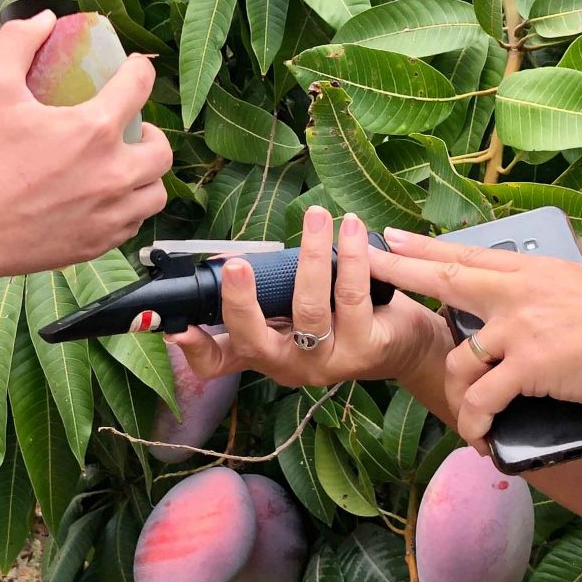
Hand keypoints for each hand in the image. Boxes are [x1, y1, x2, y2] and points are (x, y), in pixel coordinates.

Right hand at [0, 11, 171, 276]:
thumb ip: (18, 41)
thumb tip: (44, 18)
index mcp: (94, 130)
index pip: (140, 86)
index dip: (138, 70)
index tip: (132, 70)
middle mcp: (112, 175)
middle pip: (161, 151)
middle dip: (150, 133)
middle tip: (129, 129)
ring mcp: (106, 216)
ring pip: (154, 195)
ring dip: (145, 176)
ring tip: (122, 167)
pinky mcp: (94, 246)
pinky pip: (130, 227)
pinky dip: (126, 210)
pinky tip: (103, 200)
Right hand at [170, 208, 447, 389]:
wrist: (402, 345)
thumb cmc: (337, 317)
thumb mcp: (291, 312)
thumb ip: (263, 297)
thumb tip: (229, 261)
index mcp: (262, 354)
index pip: (217, 363)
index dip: (194, 349)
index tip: (178, 327)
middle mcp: (289, 365)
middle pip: (255, 340)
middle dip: (241, 303)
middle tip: (236, 266)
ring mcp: (326, 362)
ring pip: (309, 310)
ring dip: (312, 256)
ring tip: (316, 216)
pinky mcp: (365, 349)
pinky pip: (352, 296)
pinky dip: (351, 256)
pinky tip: (350, 229)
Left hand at [371, 228, 581, 447]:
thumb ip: (558, 293)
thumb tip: (549, 306)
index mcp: (536, 271)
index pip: (469, 256)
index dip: (425, 248)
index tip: (392, 238)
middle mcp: (520, 292)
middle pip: (444, 280)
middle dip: (399, 273)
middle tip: (366, 266)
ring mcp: (521, 328)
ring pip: (460, 359)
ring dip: (458, 395)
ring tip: (470, 421)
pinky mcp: (529, 366)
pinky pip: (483, 399)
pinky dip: (476, 424)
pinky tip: (479, 438)